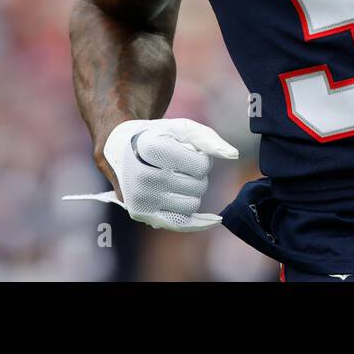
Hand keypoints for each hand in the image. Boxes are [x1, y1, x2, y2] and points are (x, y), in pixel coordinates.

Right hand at [61, 117, 238, 231]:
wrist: (120, 149)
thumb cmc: (157, 137)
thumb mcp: (181, 129)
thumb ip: (208, 139)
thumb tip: (234, 155)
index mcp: (152, 150)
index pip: (201, 165)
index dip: (201, 158)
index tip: (187, 152)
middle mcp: (143, 176)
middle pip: (199, 186)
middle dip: (197, 176)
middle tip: (181, 167)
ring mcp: (141, 198)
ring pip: (192, 205)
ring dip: (192, 193)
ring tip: (177, 180)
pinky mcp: (141, 213)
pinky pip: (179, 224)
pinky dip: (196, 220)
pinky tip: (208, 216)